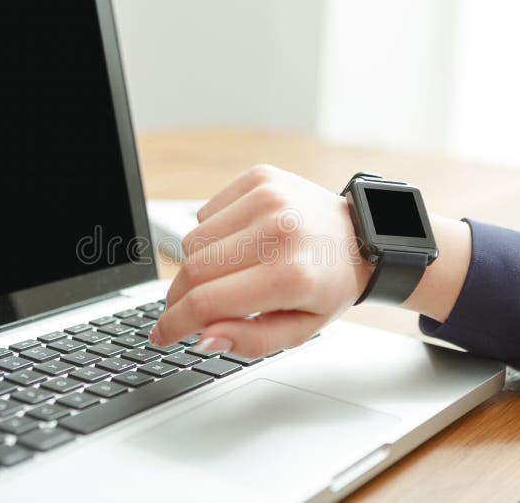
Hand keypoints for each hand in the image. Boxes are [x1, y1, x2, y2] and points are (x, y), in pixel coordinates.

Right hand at [150, 165, 371, 356]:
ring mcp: (267, 197)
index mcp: (290, 275)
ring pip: (193, 241)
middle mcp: (277, 230)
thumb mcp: (300, 329)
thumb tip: (204, 337)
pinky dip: (213, 234)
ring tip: (230, 273)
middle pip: (192, 270)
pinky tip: (240, 242)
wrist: (358, 236)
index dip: (174, 322)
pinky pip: (206, 213)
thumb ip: (251, 341)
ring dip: (198, 265)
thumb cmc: (328, 285)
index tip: (160, 334)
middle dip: (178, 297)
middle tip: (183, 311)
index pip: (207, 301)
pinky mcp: (259, 178)